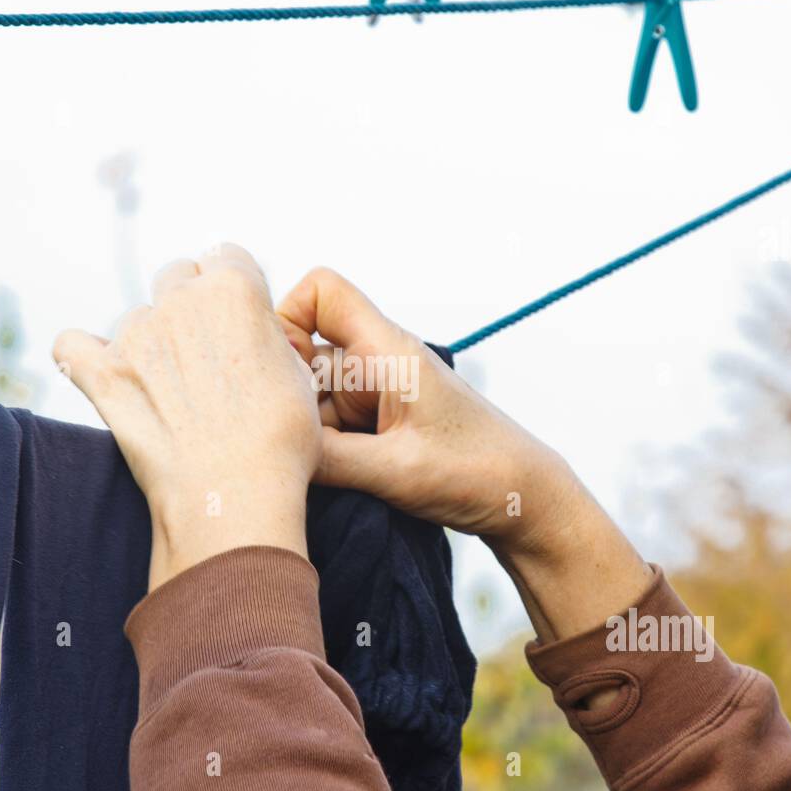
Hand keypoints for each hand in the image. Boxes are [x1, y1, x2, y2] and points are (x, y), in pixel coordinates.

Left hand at [55, 244, 320, 590]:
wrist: (234, 496)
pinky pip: (72, 345)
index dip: (233, 290)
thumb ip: (265, 333)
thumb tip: (248, 327)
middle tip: (205, 359)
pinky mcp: (101, 373)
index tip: (237, 323)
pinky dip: (84, 356)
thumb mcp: (297, 373)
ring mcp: (136, 335)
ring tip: (171, 395)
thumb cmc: (278, 442)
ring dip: (149, 343)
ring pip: (135, 318)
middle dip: (189, 308)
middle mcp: (182, 300)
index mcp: (235, 289)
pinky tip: (103, 375)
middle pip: (177, 277)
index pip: (226, 258)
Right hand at [277, 268, 652, 639]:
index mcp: (387, 351)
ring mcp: (375, 395)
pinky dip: (324, 450)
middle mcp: (377, 364)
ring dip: (309, 432)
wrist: (525, 499)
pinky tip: (339, 478)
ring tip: (332, 471)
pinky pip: (328, 425)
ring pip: (311, 396)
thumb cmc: (477, 472)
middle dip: (292, 396)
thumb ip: (325, 457)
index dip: (288, 318)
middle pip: (304, 353)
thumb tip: (265, 450)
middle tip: (301, 442)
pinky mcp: (377, 425)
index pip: (321, 291)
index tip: (282, 375)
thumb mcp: (393, 470)